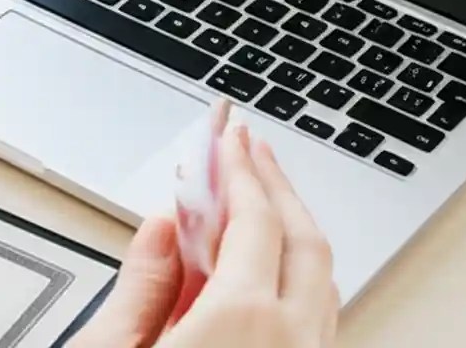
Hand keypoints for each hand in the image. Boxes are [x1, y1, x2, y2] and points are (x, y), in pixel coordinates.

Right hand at [69, 123, 338, 346]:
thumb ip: (141, 287)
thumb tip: (161, 231)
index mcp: (243, 319)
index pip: (255, 220)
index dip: (240, 170)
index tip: (229, 137)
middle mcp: (291, 339)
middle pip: (304, 241)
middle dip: (277, 186)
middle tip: (252, 150)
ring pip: (324, 280)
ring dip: (296, 228)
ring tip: (265, 199)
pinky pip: (320, 317)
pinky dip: (303, 276)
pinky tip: (275, 271)